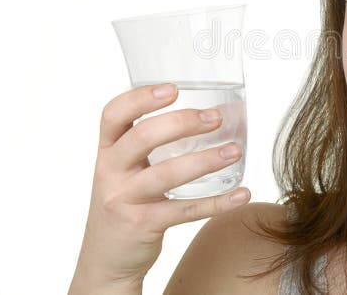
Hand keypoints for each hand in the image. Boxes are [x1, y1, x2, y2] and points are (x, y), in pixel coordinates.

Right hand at [69, 83, 250, 291]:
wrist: (106, 257)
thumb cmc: (125, 201)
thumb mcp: (124, 169)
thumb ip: (149, 144)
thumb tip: (206, 113)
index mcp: (107, 150)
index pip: (113, 115)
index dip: (140, 97)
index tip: (173, 88)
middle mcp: (110, 171)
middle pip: (142, 137)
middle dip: (182, 123)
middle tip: (215, 118)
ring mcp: (124, 199)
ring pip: (167, 174)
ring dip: (206, 160)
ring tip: (234, 151)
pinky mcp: (142, 225)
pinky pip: (185, 210)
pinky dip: (217, 202)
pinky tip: (240, 194)